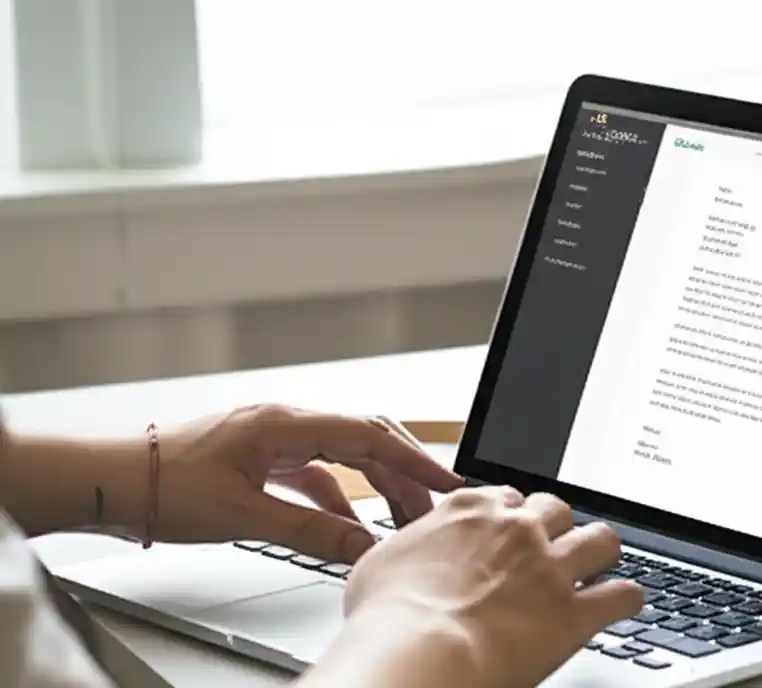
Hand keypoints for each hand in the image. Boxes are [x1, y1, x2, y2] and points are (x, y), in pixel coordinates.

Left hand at [151, 404, 462, 563]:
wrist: (108, 481)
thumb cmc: (162, 486)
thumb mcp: (245, 517)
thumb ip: (311, 531)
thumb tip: (363, 545)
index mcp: (284, 423)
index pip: (370, 436)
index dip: (415, 461)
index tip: (446, 484)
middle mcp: (284, 422)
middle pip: (365, 441)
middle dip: (404, 473)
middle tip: (432, 507)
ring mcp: (272, 437)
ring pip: (342, 457)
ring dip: (374, 486)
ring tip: (400, 518)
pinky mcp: (259, 456)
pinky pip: (315, 471)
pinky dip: (339, 496)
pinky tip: (348, 521)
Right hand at [339, 486, 643, 686]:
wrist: (417, 654)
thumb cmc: (389, 617)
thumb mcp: (384, 561)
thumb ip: (413, 544)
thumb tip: (411, 549)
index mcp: (473, 510)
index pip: (509, 496)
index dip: (512, 517)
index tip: (511, 532)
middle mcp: (519, 530)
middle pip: (558, 509)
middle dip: (558, 528)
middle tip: (553, 550)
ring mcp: (551, 568)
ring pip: (602, 540)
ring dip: (601, 552)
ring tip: (598, 566)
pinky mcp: (575, 613)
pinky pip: (624, 595)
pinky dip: (627, 599)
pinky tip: (623, 604)